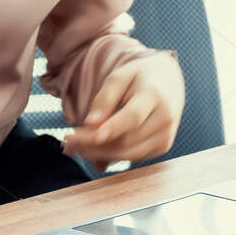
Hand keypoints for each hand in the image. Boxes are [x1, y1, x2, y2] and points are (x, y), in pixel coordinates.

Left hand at [61, 53, 183, 170]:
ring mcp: (165, 136)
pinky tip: (91, 151)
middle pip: (126, 140)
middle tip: (67, 142)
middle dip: (94, 144)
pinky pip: (132, 157)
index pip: (133, 116)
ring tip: (73, 148)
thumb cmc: (139, 77)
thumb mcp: (119, 77)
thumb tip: (91, 124)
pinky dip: (110, 156)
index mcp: (155, 95)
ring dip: (98, 154)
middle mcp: (164, 119)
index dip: (113, 127)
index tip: (92, 134)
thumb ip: (104, 98)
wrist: (169, 82)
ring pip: (128, 154)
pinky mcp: (162, 147)